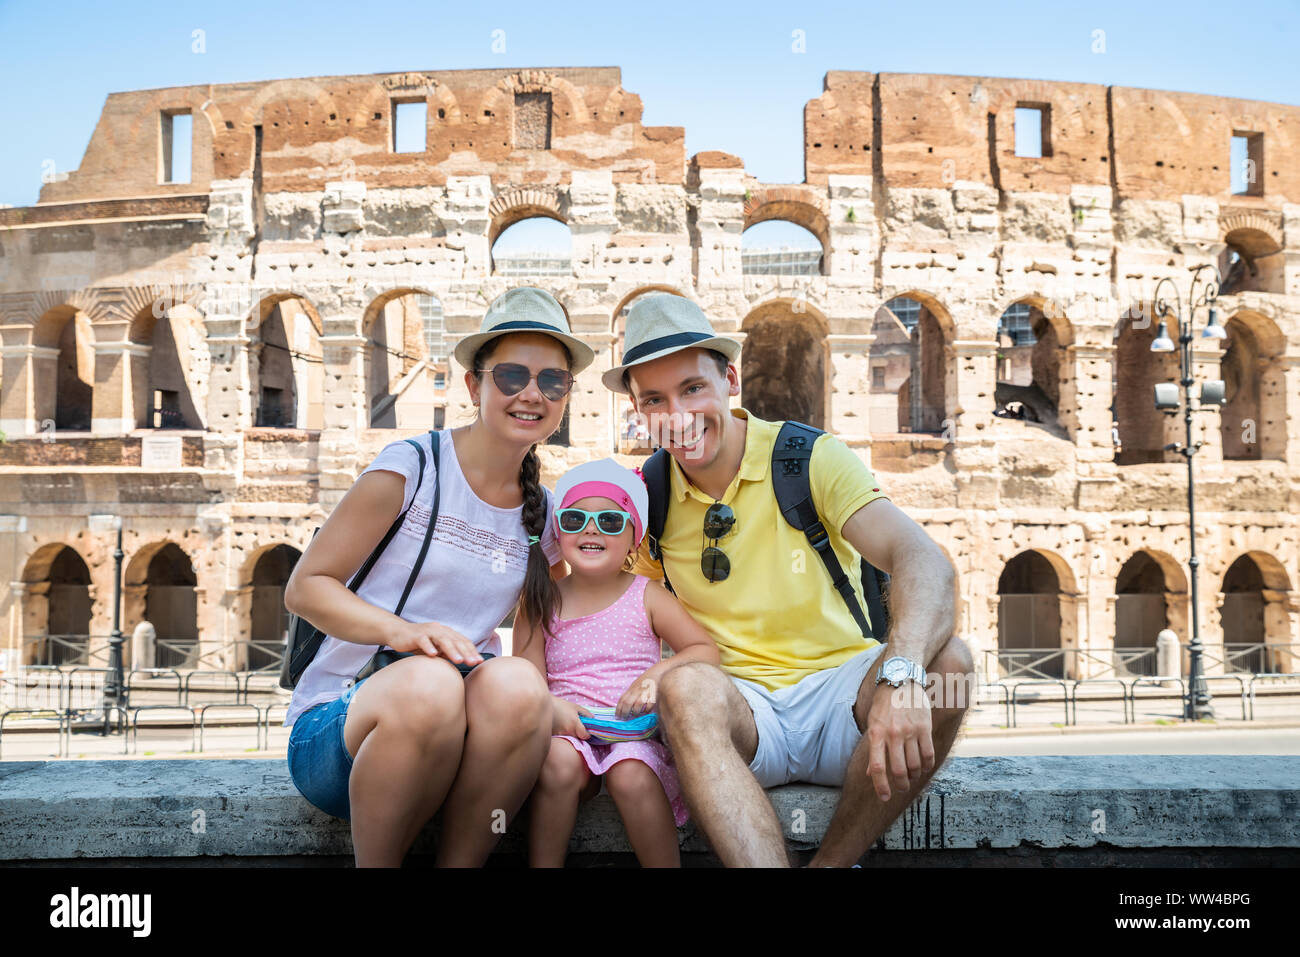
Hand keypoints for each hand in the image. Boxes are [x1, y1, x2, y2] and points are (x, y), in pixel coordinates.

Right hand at [387, 620, 482, 665]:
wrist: (398, 632)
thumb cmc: (420, 642)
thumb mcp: (436, 648)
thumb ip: (448, 653)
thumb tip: (463, 663)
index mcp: (447, 633)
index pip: (462, 641)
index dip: (472, 651)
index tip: (480, 662)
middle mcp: (440, 630)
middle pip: (455, 641)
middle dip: (466, 652)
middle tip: (474, 662)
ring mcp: (428, 631)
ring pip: (442, 639)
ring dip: (451, 650)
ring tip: (459, 660)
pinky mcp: (416, 635)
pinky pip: (423, 640)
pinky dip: (429, 646)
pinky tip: (433, 654)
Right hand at [551, 696, 593, 738]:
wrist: (544, 705)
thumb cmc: (560, 705)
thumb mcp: (575, 706)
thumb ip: (585, 713)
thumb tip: (593, 719)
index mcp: (575, 724)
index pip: (585, 736)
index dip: (587, 734)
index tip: (585, 731)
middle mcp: (568, 731)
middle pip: (577, 738)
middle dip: (578, 734)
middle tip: (576, 726)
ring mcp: (560, 734)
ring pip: (569, 738)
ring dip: (570, 734)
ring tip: (566, 725)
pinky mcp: (553, 736)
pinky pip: (562, 737)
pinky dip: (563, 734)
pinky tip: (560, 727)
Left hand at [615, 668, 659, 718]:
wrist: (659, 671)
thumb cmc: (647, 680)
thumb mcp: (636, 685)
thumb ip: (631, 693)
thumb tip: (624, 706)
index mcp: (632, 688)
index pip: (622, 699)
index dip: (618, 709)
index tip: (617, 716)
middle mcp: (637, 690)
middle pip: (628, 703)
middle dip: (625, 713)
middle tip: (624, 719)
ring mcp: (646, 692)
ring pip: (638, 704)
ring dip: (635, 712)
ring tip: (635, 715)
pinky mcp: (654, 694)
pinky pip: (649, 705)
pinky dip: (647, 710)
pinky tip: (646, 712)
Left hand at [866, 677, 934, 802]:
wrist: (901, 680)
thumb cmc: (884, 705)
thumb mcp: (872, 724)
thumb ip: (873, 749)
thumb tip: (871, 774)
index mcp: (876, 734)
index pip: (878, 767)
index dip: (881, 786)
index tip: (885, 797)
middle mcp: (892, 734)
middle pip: (898, 770)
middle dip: (900, 784)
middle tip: (901, 787)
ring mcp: (909, 730)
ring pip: (915, 765)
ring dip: (914, 776)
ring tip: (912, 776)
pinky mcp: (924, 727)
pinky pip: (928, 754)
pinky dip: (927, 765)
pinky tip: (924, 767)